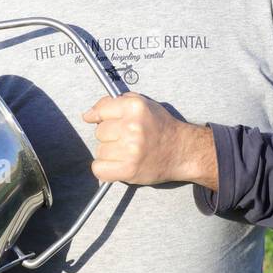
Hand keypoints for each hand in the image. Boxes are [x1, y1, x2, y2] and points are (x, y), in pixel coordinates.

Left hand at [82, 92, 216, 189]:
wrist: (183, 151)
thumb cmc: (161, 127)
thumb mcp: (143, 104)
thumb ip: (115, 103)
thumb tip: (89, 114)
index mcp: (135, 107)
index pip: (99, 111)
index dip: (99, 116)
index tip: (99, 120)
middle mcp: (132, 127)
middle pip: (99, 132)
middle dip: (109, 136)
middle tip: (126, 139)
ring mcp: (130, 149)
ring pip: (99, 151)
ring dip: (109, 153)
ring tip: (127, 152)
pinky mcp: (128, 169)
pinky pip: (99, 169)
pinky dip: (105, 169)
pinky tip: (118, 165)